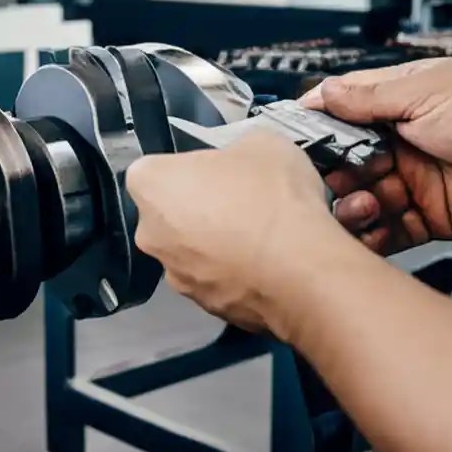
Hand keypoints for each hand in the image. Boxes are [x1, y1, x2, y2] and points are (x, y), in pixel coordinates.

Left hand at [129, 131, 351, 336]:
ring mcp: (174, 275)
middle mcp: (148, 234)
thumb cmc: (272, 194)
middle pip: (169, 214)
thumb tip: (239, 162)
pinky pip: (215, 282)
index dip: (189, 169)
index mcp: (150, 185)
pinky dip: (233, 276)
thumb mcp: (262, 142)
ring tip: (261, 240)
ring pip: (190, 252)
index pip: (156, 170)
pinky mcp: (203, 308)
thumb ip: (236, 149)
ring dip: (215, 246)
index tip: (219, 174)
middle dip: (198, 210)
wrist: (304, 271)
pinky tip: (267, 268)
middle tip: (241, 204)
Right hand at [301, 58, 451, 253]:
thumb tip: (323, 92)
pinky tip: (369, 229)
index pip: (341, 111)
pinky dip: (371, 235)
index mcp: (399, 102)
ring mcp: (412, 181)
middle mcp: (401, 142)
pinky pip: (385, 232)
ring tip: (361, 204)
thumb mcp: (426, 91)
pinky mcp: (425, 218)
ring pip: (360, 197)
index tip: (292, 138)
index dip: (316, 124)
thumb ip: (369, 97)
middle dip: (331, 170)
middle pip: (343, 160)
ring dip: (351, 203)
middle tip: (331, 177)